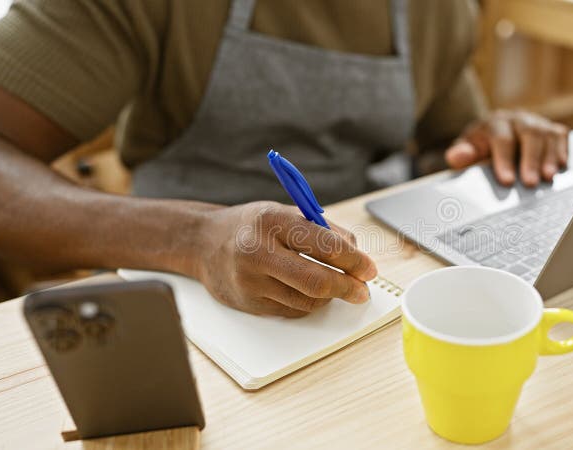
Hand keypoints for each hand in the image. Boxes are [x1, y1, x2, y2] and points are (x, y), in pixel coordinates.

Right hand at [193, 201, 376, 317]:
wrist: (204, 243)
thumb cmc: (254, 226)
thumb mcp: (287, 213)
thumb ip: (323, 230)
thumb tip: (358, 255)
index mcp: (272, 220)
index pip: (323, 244)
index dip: (353, 260)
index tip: (369, 269)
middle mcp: (257, 251)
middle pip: (315, 280)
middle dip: (347, 287)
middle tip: (362, 289)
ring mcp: (250, 281)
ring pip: (307, 300)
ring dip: (330, 297)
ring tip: (335, 285)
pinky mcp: (248, 303)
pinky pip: (293, 310)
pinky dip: (309, 303)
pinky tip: (307, 290)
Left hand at [445, 109, 568, 186]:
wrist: (496, 137)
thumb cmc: (481, 149)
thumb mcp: (467, 151)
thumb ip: (461, 155)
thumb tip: (457, 156)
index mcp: (494, 123)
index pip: (501, 139)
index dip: (504, 160)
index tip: (506, 181)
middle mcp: (518, 119)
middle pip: (529, 134)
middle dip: (530, 160)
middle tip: (530, 183)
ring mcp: (537, 123)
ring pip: (547, 135)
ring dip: (549, 157)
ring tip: (548, 177)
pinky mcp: (552, 130)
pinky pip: (561, 136)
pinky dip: (562, 150)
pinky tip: (562, 166)